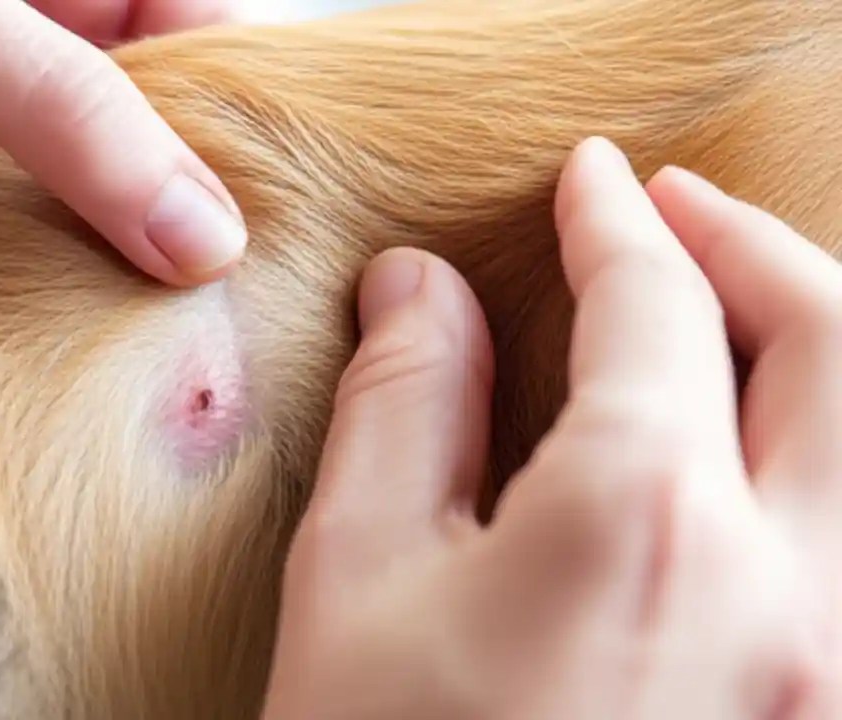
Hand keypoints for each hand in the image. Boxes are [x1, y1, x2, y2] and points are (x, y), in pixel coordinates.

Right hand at [262, 137, 841, 718]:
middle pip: (836, 340)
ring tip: (736, 310)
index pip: (654, 308)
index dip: (614, 226)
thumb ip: (405, 404)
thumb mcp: (357, 577)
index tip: (587, 184)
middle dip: (752, 244)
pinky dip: (827, 463)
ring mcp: (838, 675)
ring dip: (819, 344)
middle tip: (673, 211)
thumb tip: (423, 287)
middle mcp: (791, 594)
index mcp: (642, 527)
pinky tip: (762, 458)